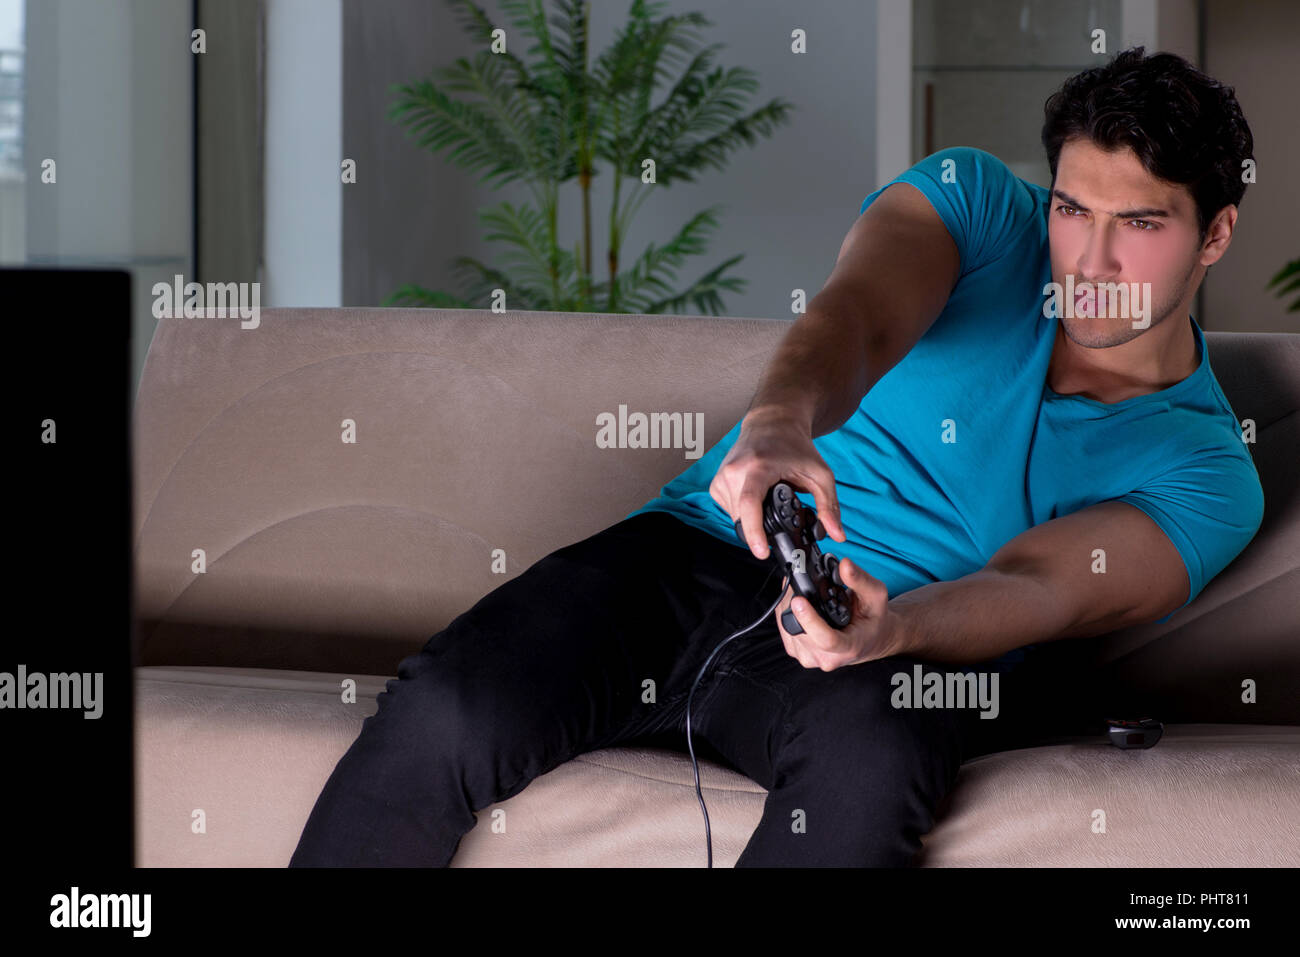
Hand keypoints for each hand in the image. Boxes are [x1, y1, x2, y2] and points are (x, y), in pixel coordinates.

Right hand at [709, 404, 846, 559]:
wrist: (772, 424)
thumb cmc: (795, 446)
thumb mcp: (819, 474)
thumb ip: (829, 506)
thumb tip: (837, 535)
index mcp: (758, 467)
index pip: (750, 504)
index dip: (754, 531)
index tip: (761, 551)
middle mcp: (734, 471)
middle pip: (744, 517)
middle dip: (763, 527)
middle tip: (782, 515)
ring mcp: (722, 477)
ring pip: (735, 517)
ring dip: (753, 519)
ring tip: (769, 498)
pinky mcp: (715, 483)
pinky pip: (729, 510)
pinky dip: (743, 511)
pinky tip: (757, 497)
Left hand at [775, 557, 901, 669]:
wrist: (869, 638)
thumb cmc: (872, 619)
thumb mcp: (876, 596)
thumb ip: (861, 580)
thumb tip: (844, 565)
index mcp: (849, 647)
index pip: (826, 639)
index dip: (809, 620)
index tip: (798, 600)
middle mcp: (827, 657)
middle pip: (801, 631)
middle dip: (793, 604)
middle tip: (795, 581)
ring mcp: (810, 657)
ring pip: (788, 631)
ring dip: (787, 608)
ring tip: (797, 591)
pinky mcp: (798, 653)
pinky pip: (784, 632)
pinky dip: (786, 614)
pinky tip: (795, 604)